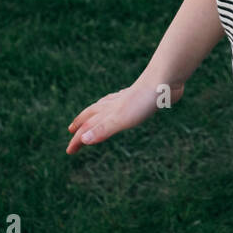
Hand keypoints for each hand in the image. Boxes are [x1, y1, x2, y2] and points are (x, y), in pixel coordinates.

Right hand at [65, 79, 184, 153]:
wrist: (164, 81)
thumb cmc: (143, 101)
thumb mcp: (121, 119)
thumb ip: (103, 129)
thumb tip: (82, 140)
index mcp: (108, 111)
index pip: (87, 127)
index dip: (77, 140)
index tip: (69, 151)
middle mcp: (114, 104)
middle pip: (92, 114)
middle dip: (81, 123)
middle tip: (72, 129)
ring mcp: (126, 100)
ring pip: (105, 107)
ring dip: (96, 114)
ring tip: (93, 116)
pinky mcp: (139, 99)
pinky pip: (120, 103)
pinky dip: (114, 106)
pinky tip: (121, 105)